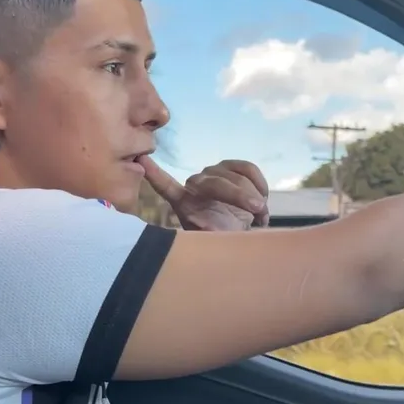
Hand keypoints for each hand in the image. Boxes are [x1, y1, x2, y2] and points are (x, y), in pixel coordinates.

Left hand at [141, 156, 269, 231]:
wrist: (239, 230)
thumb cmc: (222, 237)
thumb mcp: (215, 242)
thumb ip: (210, 236)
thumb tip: (211, 231)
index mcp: (183, 203)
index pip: (165, 186)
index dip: (155, 174)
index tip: (141, 161)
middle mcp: (196, 184)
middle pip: (217, 183)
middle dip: (239, 197)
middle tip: (257, 211)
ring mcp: (213, 172)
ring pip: (237, 178)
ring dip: (253, 197)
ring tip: (257, 215)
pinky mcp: (231, 166)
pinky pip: (248, 169)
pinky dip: (259, 185)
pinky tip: (262, 199)